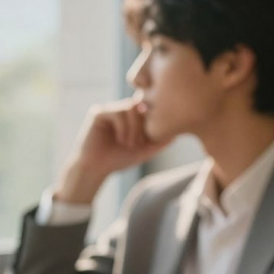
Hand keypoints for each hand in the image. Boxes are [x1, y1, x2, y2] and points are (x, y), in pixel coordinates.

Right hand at [54, 98, 169, 203]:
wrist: (96, 169)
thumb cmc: (119, 160)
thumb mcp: (145, 151)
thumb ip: (160, 141)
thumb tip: (177, 132)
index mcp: (132, 116)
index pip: (149, 108)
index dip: (153, 121)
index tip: (150, 140)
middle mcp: (121, 110)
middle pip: (141, 105)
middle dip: (144, 125)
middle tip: (141, 143)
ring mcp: (110, 109)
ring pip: (130, 107)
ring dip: (134, 127)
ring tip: (130, 144)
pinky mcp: (99, 113)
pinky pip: (117, 112)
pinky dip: (123, 127)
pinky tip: (121, 141)